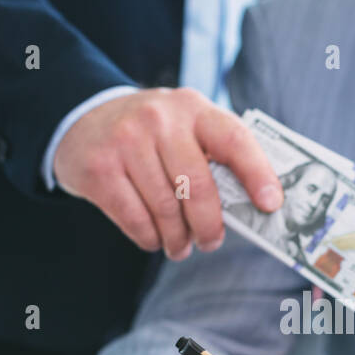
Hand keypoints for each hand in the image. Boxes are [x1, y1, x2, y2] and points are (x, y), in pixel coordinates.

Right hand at [53, 87, 282, 259]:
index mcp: (192, 108)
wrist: (84, 120)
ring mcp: (125, 142)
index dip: (257, 173)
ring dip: (178, 239)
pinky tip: (154, 238)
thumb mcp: (184, 128)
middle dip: (209, 226)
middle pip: (198, 186)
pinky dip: (150, 238)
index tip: (270, 204)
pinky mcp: (99, 169)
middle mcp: (159, 119)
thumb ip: (214, 157)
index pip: (234, 139)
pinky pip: (136, 220)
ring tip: (180, 246)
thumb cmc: (151, 135)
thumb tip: (251, 208)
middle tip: (211, 242)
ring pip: (165, 210)